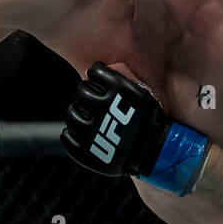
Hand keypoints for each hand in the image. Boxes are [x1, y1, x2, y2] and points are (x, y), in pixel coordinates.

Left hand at [61, 62, 209, 194]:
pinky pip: (67, 137)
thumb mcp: (141, 93)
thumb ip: (120, 77)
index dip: (97, 76)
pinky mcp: (85, 151)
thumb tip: (87, 72)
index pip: (94, 72)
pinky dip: (71, 133)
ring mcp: (93, 131)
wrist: (155, 152)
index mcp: (119, 91)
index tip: (100, 82)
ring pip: (71, 113)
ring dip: (78, 112)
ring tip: (89, 117)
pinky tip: (83, 132)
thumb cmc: (148, 120)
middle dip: (86, 93)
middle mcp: (104, 108)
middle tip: (93, 101)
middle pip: (80, 91)